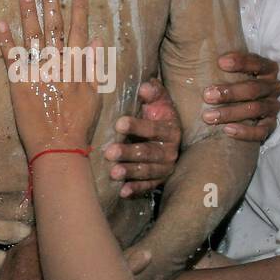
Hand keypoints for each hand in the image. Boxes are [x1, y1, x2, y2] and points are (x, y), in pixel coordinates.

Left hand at [0, 0, 101, 159]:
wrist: (58, 146)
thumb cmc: (78, 124)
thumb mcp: (94, 95)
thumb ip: (93, 66)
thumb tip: (95, 39)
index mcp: (75, 66)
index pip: (77, 30)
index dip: (78, 9)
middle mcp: (56, 64)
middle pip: (53, 26)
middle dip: (51, 1)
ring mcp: (36, 71)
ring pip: (32, 36)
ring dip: (28, 12)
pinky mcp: (18, 82)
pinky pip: (11, 57)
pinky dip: (6, 40)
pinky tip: (1, 22)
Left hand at [106, 79, 181, 197]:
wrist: (168, 135)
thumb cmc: (157, 114)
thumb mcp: (159, 101)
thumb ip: (153, 92)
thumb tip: (144, 87)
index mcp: (170, 129)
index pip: (153, 128)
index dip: (137, 126)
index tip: (119, 123)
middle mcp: (170, 150)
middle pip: (149, 152)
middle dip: (129, 152)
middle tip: (109, 152)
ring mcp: (165, 167)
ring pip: (147, 171)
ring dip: (130, 172)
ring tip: (113, 173)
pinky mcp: (159, 181)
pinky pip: (148, 187)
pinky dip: (135, 189)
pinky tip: (122, 192)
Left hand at [201, 51, 279, 140]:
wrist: (237, 110)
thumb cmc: (228, 82)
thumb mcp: (226, 69)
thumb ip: (216, 60)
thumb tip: (185, 44)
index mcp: (266, 69)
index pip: (257, 63)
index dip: (241, 62)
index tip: (220, 62)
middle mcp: (272, 87)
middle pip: (254, 88)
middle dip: (230, 92)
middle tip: (206, 95)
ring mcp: (272, 107)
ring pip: (256, 109)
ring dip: (231, 113)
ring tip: (207, 117)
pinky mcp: (270, 125)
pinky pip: (262, 131)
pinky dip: (246, 132)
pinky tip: (227, 130)